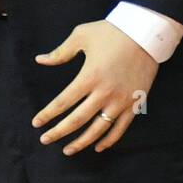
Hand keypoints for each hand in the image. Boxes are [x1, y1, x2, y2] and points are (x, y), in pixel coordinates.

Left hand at [32, 20, 158, 153]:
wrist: (145, 33)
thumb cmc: (111, 32)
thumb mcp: (82, 36)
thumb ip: (60, 52)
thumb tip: (40, 60)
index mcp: (89, 77)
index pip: (63, 102)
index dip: (48, 114)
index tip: (36, 123)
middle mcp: (104, 93)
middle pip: (77, 120)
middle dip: (58, 132)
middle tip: (45, 140)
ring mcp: (121, 101)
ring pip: (98, 130)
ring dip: (81, 142)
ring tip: (68, 150)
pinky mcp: (134, 104)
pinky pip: (120, 128)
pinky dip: (108, 141)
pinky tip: (97, 147)